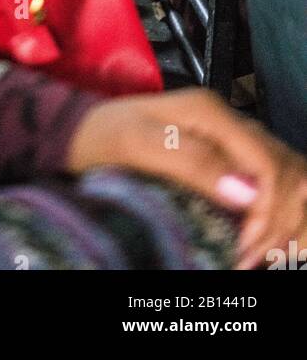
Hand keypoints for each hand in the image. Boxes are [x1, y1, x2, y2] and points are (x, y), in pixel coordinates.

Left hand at [66, 88, 306, 269]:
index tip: (244, 247)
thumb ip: (193, 162)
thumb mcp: (139, 145)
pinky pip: (278, 181)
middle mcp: (230, 121)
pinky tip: (273, 240)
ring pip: (291, 176)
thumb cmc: (106, 135)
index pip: (267, 164)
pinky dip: (285, 211)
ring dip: (287, 218)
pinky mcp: (232, 156)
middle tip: (249, 258)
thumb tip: (246, 193)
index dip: (266, 210)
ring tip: (261, 254)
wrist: (85, 129)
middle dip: (277, 221)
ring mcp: (234, 138)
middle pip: (285, 173)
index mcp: (212, 113)